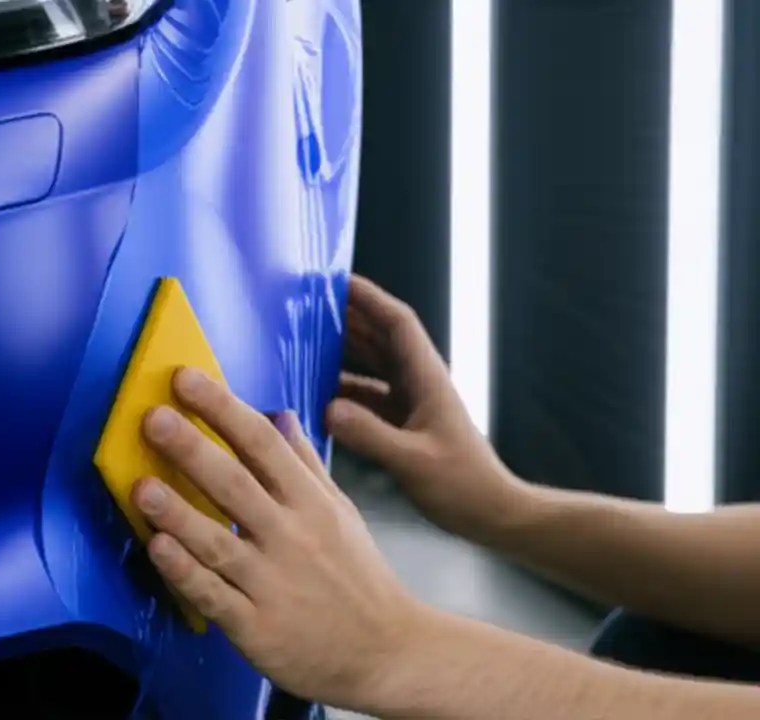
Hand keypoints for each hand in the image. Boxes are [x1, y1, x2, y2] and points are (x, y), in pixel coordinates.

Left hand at [131, 367, 425, 709]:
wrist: (389, 654)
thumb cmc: (358, 578)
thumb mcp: (341, 513)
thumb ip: (305, 464)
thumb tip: (280, 414)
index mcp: (310, 503)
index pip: (262, 444)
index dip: (222, 409)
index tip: (185, 379)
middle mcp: (291, 537)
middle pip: (235, 485)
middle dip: (192, 448)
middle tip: (153, 418)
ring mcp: (272, 583)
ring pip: (217, 542)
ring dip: (177, 512)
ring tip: (142, 485)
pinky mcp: (256, 626)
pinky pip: (214, 595)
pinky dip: (184, 572)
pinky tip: (157, 549)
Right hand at [328, 274, 530, 540]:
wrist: (492, 514)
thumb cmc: (463, 486)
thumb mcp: (414, 462)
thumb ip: (370, 436)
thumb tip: (328, 408)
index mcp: (426, 379)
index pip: (396, 323)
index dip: (367, 297)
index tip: (334, 279)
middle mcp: (418, 382)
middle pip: (379, 336)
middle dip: (347, 315)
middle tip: (306, 303)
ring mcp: (411, 402)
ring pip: (371, 364)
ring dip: (342, 349)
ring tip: (303, 339)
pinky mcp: (404, 423)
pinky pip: (367, 395)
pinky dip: (342, 389)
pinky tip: (316, 393)